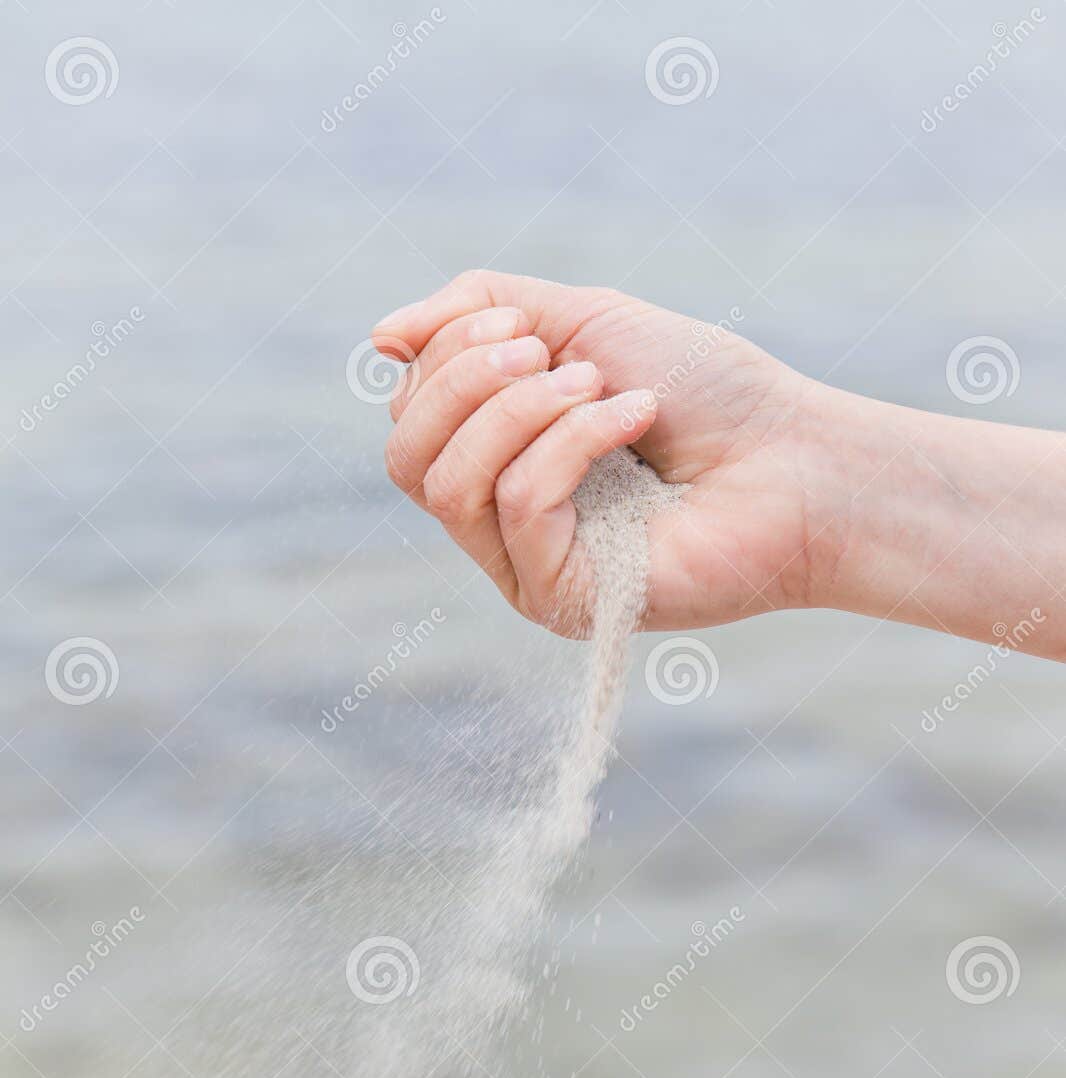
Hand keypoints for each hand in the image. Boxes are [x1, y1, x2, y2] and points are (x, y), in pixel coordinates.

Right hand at [373, 269, 834, 633]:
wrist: (794, 454)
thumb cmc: (704, 391)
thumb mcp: (582, 319)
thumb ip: (482, 313)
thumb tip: (377, 339)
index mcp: (496, 457)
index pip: (409, 416)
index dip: (445, 357)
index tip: (524, 327)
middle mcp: (499, 521)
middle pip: (407, 457)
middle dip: (467, 382)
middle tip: (551, 355)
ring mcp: (527, 567)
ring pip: (450, 485)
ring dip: (520, 411)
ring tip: (599, 386)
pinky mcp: (563, 600)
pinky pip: (519, 507)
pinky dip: (573, 443)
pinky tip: (636, 419)